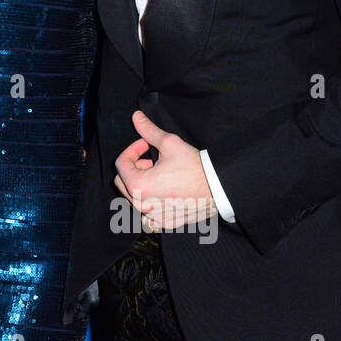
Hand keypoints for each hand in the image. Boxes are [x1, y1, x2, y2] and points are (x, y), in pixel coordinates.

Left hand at [114, 110, 214, 231]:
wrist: (219, 188)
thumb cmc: (195, 167)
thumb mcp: (170, 143)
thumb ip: (148, 131)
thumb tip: (136, 117)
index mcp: (138, 186)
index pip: (121, 164)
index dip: (132, 149)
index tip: (145, 145)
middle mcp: (142, 206)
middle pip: (123, 182)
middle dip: (135, 168)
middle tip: (152, 160)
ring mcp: (154, 217)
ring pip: (135, 198)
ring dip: (143, 184)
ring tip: (161, 174)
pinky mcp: (166, 223)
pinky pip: (150, 213)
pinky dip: (152, 201)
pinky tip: (166, 190)